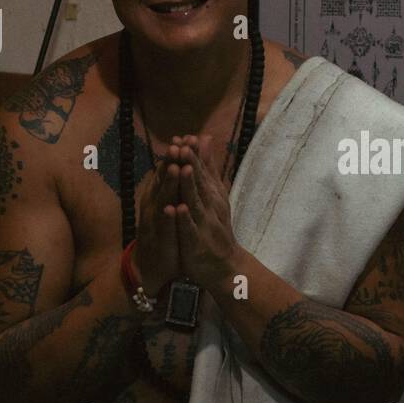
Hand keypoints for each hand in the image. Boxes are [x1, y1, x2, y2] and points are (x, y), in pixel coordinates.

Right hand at [132, 139, 182, 291]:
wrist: (152, 266)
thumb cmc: (165, 230)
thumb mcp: (172, 203)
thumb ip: (176, 180)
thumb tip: (182, 156)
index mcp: (158, 195)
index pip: (167, 170)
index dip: (176, 155)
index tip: (186, 137)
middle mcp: (153, 204)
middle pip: (162, 180)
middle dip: (170, 162)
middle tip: (178, 144)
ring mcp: (154, 221)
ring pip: (161, 199)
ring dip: (168, 184)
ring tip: (175, 168)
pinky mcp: (158, 239)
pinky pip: (162, 227)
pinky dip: (166, 217)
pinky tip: (171, 208)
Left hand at [172, 134, 240, 289]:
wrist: (224, 265)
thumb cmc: (216, 227)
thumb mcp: (215, 194)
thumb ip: (209, 167)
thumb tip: (205, 138)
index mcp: (211, 195)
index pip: (202, 172)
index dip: (193, 155)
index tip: (185, 137)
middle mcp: (209, 207)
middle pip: (199, 183)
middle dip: (190, 165)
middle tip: (182, 146)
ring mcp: (204, 224)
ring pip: (195, 203)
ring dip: (189, 186)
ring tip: (181, 169)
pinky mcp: (197, 243)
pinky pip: (190, 230)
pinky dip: (185, 219)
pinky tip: (179, 208)